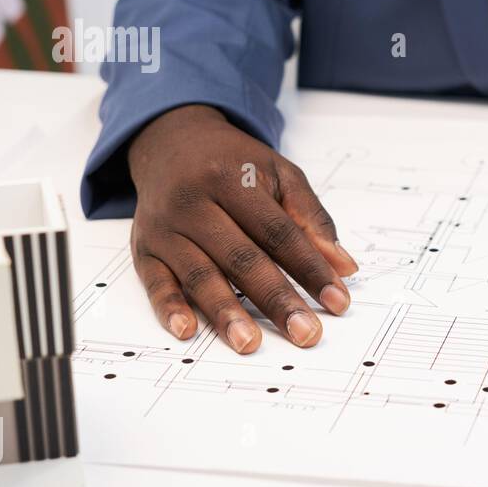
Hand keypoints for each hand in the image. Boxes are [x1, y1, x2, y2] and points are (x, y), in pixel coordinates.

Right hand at [127, 105, 357, 352]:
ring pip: (200, 275)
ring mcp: (166, 228)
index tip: (337, 300)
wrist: (172, 143)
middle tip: (305, 333)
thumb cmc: (233, 164)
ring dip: (226, 312)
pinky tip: (187, 330)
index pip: (279, 233)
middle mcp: (195, 203)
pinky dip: (170, 307)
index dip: (310, 268)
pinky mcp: (144, 249)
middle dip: (277, 299)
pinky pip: (155, 282)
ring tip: (250, 343)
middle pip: (242, 258)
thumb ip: (311, 218)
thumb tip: (343, 266)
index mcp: (233, 180)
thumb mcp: (279, 174)